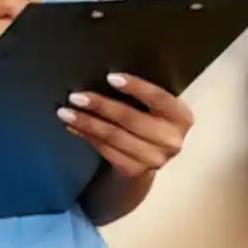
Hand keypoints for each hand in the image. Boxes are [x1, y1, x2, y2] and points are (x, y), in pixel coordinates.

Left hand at [58, 74, 194, 178]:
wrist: (150, 157)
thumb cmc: (150, 118)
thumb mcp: (156, 107)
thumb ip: (144, 95)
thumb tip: (106, 75)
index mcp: (181, 117)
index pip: (159, 98)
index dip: (136, 87)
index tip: (110, 77)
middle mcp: (172, 140)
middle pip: (131, 119)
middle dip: (101, 106)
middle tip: (75, 96)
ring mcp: (155, 159)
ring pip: (115, 137)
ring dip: (87, 123)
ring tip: (66, 112)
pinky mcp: (136, 172)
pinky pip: (107, 151)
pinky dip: (88, 137)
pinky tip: (73, 128)